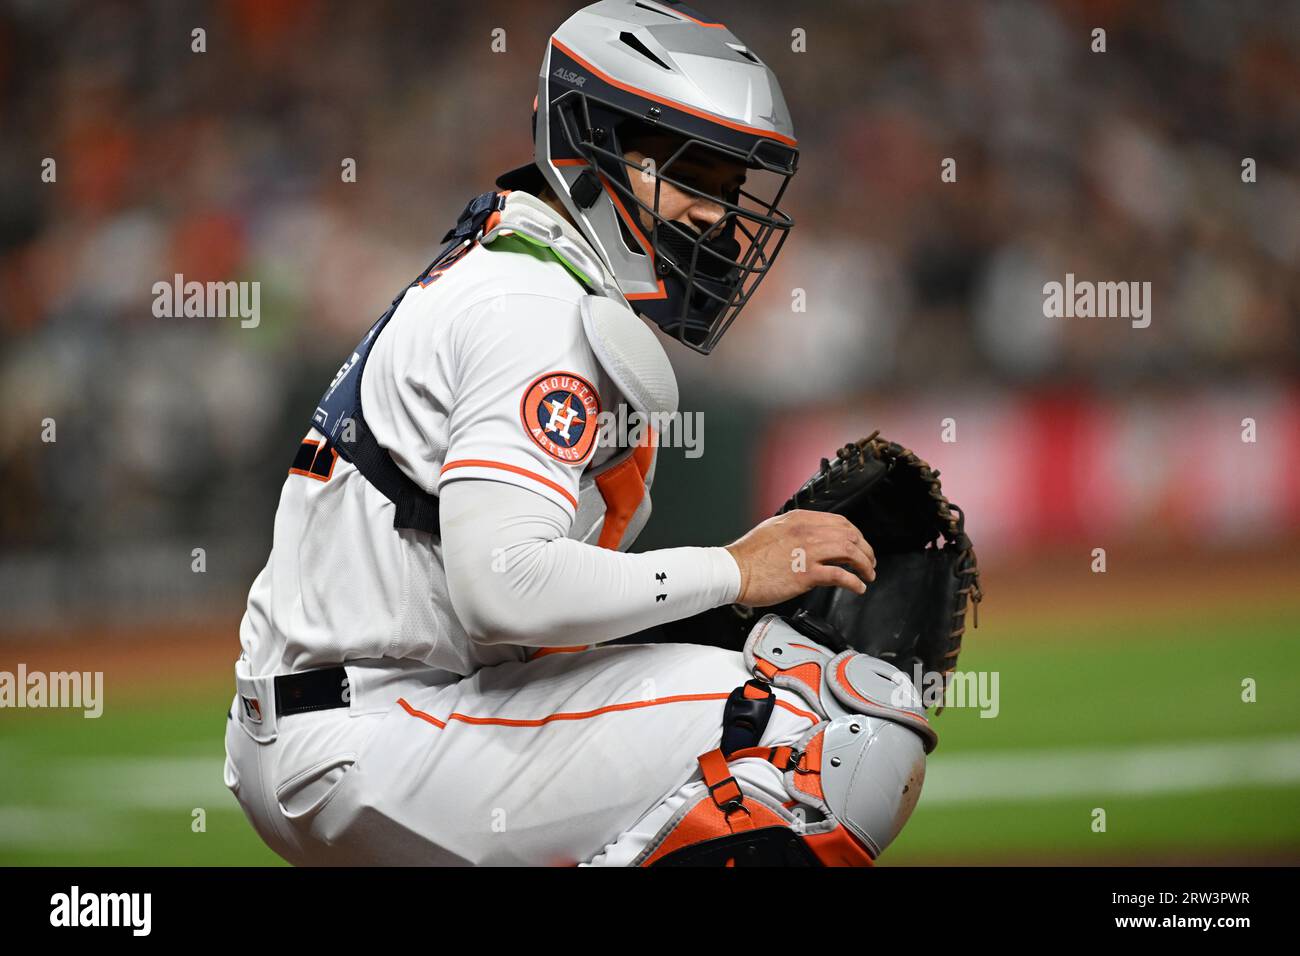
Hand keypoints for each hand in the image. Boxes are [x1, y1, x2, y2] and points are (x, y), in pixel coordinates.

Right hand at [724, 509, 875, 606]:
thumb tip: (814, 537)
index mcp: (799, 519)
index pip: (839, 522)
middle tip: (869, 561)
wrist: (732, 571)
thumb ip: (796, 530)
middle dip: (865, 549)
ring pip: (850, 552)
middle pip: (849, 535)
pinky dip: (854, 581)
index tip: (859, 545)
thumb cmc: (748, 556)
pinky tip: (858, 587)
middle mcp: (806, 531)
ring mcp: (807, 552)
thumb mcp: (774, 529)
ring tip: (868, 574)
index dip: (855, 534)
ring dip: (865, 564)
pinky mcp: (806, 574)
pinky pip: (840, 575)